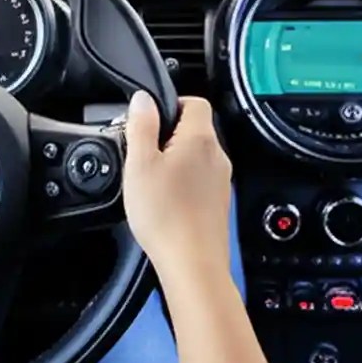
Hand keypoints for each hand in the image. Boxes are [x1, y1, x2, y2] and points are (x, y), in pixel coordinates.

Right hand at [123, 92, 233, 288]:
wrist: (192, 263)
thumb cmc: (167, 216)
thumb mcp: (140, 164)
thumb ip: (142, 126)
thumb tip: (144, 99)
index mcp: (200, 139)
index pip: (195, 101)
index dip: (170, 104)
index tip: (149, 120)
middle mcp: (217, 156)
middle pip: (194, 129)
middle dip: (167, 136)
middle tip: (142, 153)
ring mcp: (221, 181)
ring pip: (196, 157)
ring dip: (174, 161)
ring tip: (151, 180)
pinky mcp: (218, 202)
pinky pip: (199, 180)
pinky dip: (182, 183)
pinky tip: (164, 201)